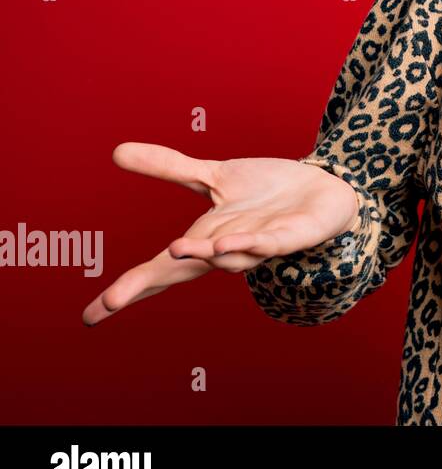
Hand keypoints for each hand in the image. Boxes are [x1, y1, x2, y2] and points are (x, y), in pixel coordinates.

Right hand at [82, 142, 360, 325]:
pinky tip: (224, 244)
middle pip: (181, 273)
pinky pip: (264, 245)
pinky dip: (245, 245)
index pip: (158, 269)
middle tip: (112, 301)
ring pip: (225, 258)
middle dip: (146, 286)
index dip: (128, 289)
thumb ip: (170, 167)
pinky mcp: (288, 236)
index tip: (90, 315)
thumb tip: (116, 152)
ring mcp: (257, 246)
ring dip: (200, 255)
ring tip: (174, 249)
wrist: (324, 188)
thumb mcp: (214, 175)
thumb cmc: (267, 191)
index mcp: (204, 239)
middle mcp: (226, 248)